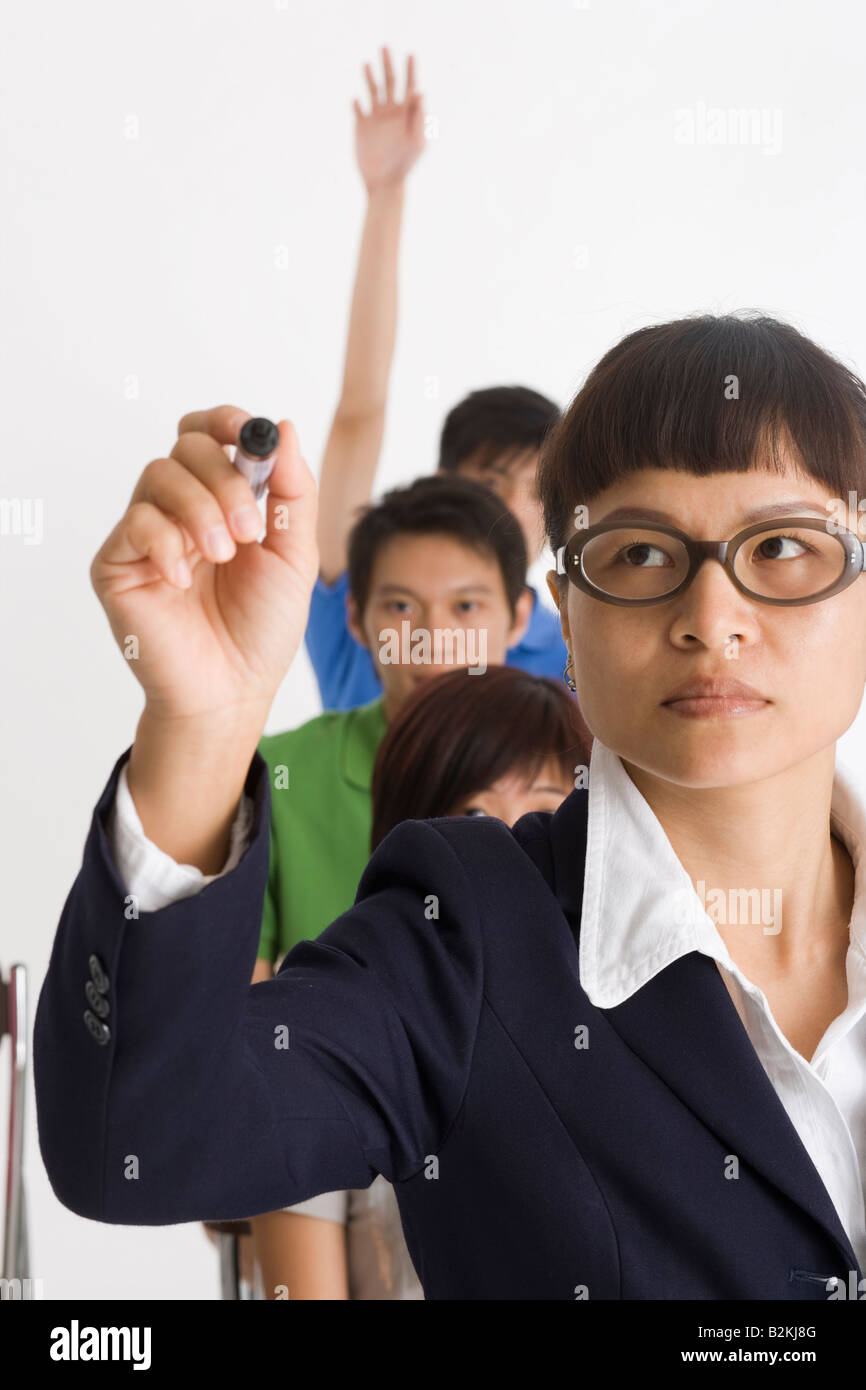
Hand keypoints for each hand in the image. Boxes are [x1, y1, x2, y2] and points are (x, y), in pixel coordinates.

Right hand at [90, 405, 318, 723]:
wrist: (232, 690)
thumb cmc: (261, 628)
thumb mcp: (294, 554)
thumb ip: (293, 492)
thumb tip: (285, 427)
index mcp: (221, 500)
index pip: (209, 435)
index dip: (227, 422)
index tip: (250, 432)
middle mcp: (180, 509)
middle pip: (187, 446)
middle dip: (226, 479)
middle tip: (249, 531)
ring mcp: (145, 534)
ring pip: (159, 474)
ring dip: (200, 508)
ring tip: (223, 555)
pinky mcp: (116, 563)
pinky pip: (134, 522)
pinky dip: (166, 543)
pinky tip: (183, 579)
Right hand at [354, 47, 425, 192]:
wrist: (384, 183)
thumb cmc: (405, 165)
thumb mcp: (416, 141)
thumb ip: (418, 117)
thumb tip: (420, 92)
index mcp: (406, 113)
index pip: (410, 86)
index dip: (411, 70)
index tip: (410, 54)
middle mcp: (391, 111)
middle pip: (390, 81)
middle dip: (388, 64)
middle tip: (384, 47)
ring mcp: (375, 118)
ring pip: (372, 90)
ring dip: (370, 76)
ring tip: (367, 64)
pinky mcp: (361, 127)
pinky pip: (358, 109)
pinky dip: (356, 103)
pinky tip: (356, 101)